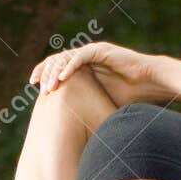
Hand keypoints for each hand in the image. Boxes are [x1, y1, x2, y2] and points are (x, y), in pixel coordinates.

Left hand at [29, 43, 160, 106]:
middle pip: (57, 59)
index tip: (32, 86)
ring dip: (55, 72)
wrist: (148, 84)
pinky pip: (80, 57)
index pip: (57, 67)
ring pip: (66, 57)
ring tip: (48, 87)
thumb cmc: (127, 97)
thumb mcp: (98, 104)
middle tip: (36, 86)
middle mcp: (85, 57)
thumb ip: (83, 106)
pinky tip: (61, 79)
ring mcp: (92, 53)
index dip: (43, 74)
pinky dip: (70, 67)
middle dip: (44, 72)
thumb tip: (68, 128)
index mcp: (83, 68)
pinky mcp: (101, 51)